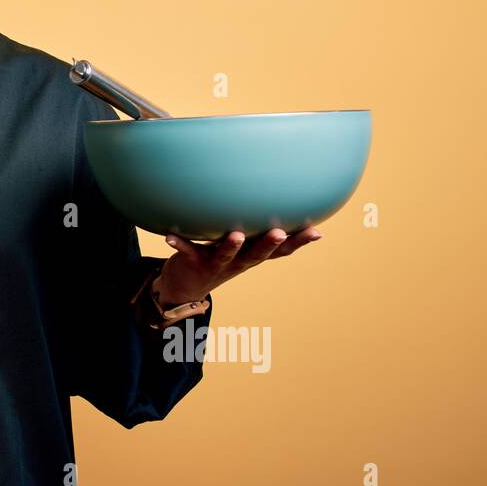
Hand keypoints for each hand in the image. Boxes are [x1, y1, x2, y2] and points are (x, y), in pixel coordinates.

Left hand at [154, 227, 323, 303]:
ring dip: (230, 246)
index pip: (281, 251)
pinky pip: (187, 251)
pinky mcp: (194, 263)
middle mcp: (238, 262)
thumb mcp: (242, 244)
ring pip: (226, 255)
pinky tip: (169, 236)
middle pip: (257, 254)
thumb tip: (280, 199)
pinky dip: (179, 243)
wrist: (186, 286)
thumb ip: (256, 227)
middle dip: (269, 244)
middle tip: (279, 233)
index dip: (299, 242)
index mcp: (252, 255)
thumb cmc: (220, 255)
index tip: (317, 232)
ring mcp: (216, 264)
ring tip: (235, 236)